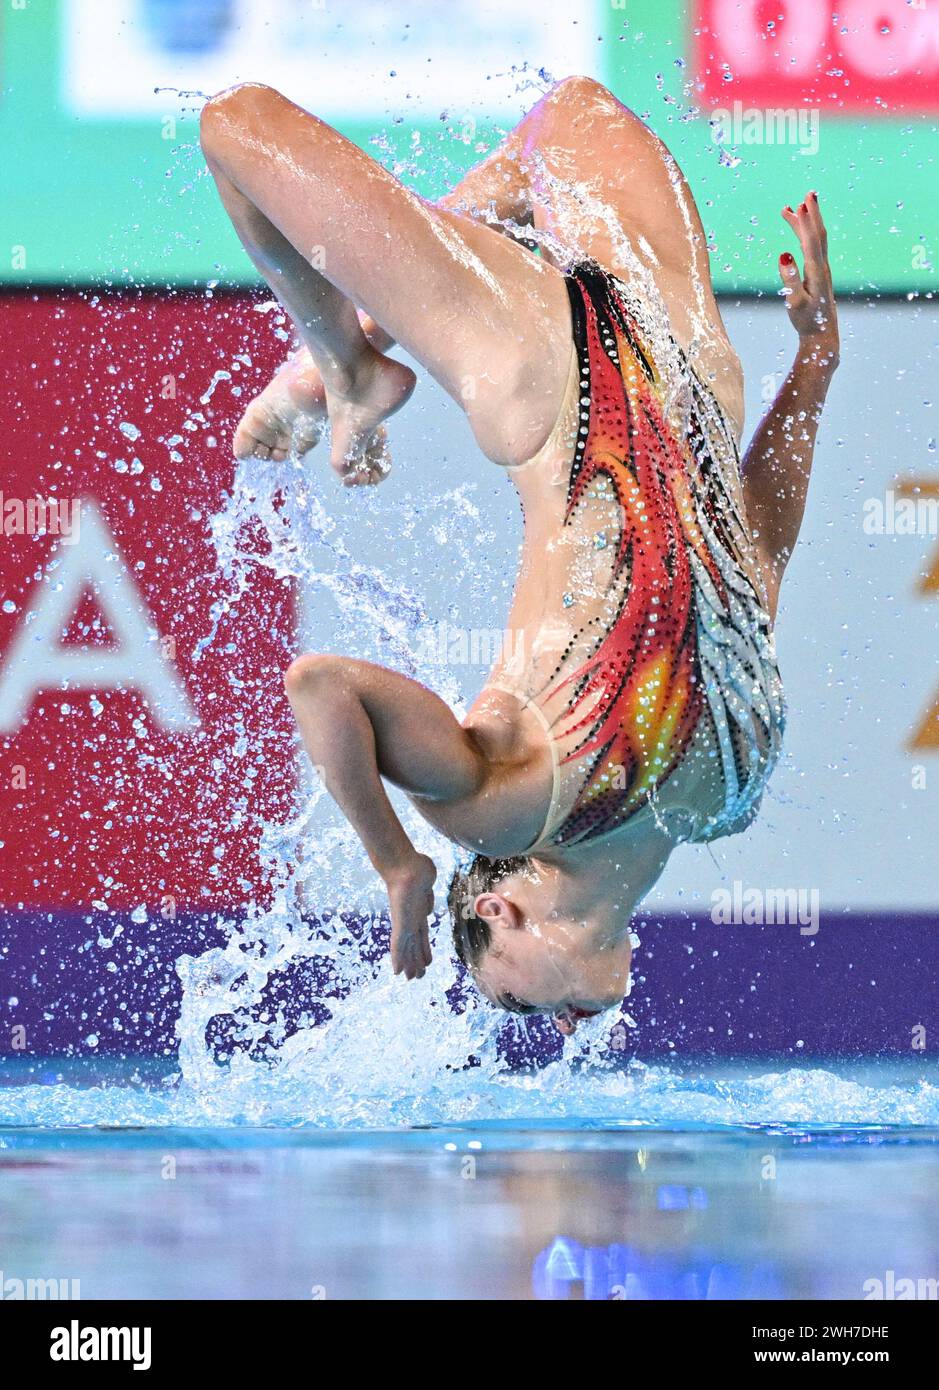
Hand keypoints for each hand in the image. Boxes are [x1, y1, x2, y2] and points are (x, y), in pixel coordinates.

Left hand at [384, 853, 436, 980]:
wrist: (405, 862)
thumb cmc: (416, 867)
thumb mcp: (427, 884)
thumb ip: (427, 897)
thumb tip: (428, 909)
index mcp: (419, 912)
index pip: (421, 935)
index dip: (423, 949)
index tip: (427, 962)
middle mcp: (411, 919)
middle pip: (414, 945)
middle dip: (416, 961)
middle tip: (416, 977)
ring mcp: (405, 922)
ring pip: (407, 949)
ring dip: (409, 964)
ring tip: (410, 978)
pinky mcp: (400, 923)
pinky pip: (398, 945)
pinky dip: (398, 959)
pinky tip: (396, 971)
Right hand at [779, 192, 838, 369]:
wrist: (822, 336)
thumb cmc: (808, 321)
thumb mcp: (794, 302)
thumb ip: (790, 279)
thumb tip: (784, 255)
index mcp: (816, 272)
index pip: (812, 240)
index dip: (806, 221)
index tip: (801, 202)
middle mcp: (822, 267)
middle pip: (818, 234)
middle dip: (813, 213)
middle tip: (808, 193)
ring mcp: (821, 270)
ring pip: (815, 240)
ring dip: (807, 222)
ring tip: (794, 207)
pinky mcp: (818, 275)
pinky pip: (812, 248)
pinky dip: (805, 236)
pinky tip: (797, 233)